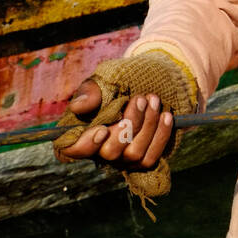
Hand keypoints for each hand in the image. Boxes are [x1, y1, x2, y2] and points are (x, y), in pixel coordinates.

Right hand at [59, 78, 174, 171]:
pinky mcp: (144, 159)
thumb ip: (91, 92)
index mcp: (83, 130)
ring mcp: (124, 158)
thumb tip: (78, 107)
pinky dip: (160, 135)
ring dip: (147, 125)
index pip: (72, 150)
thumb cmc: (124, 79)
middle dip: (128, 125)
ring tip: (154, 100)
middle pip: (110, 153)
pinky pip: (151, 157)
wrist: (155, 78)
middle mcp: (101, 149)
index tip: (102, 129)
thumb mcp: (105, 79)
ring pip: (133, 154)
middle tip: (140, 98)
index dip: (85, 145)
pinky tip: (166, 115)